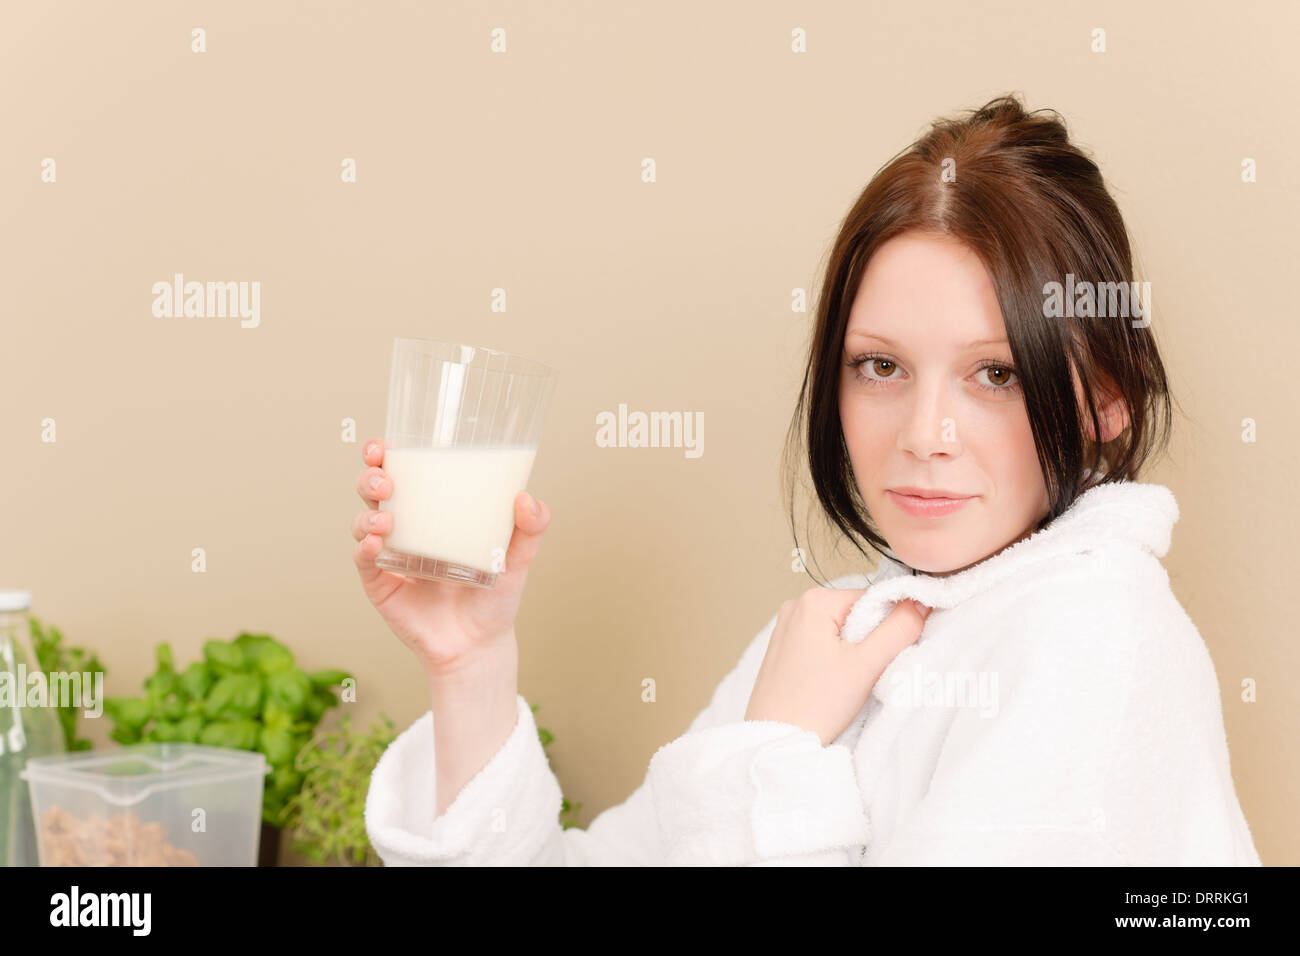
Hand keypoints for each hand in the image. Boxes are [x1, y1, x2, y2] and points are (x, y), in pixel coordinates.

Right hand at [351, 437, 551, 677]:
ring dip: (368, 513)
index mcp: (433, 512)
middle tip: (385, 479)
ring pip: (363, 522)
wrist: (479, 645)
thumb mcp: (517, 559)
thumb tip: (528, 498)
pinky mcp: (380, 583)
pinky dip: (364, 548)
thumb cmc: (495, 598)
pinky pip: (364, 560)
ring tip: (386, 518)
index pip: (404, 473)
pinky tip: (375, 543)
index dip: (386, 455)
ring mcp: (389, 555)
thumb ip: (530, 529)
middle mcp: (406, 528)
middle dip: (371, 477)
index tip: (384, 444)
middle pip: (374, 491)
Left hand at [744, 587, 930, 746]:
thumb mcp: (867, 666)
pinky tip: (830, 684)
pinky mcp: (784, 648)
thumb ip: (899, 629)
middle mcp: (796, 606)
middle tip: (862, 674)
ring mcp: (786, 627)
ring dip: (853, 653)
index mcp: (814, 601)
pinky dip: (835, 660)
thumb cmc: (815, 705)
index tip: (883, 658)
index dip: (888, 628)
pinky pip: (822, 643)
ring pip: (841, 631)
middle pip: (856, 614)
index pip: (873, 600)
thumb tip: (921, 601)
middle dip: (869, 642)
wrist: (775, 739)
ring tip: (844, 682)